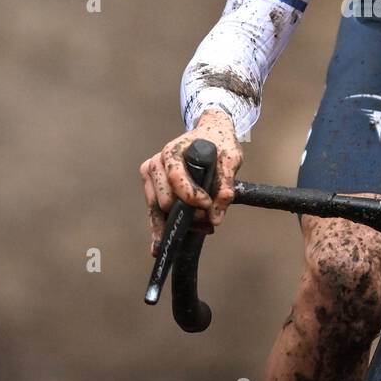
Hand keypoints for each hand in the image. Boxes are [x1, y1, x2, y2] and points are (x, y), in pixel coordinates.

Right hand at [139, 107, 242, 255]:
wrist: (209, 134)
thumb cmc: (219, 143)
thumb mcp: (230, 158)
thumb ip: (225, 184)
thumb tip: (216, 217)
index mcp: (173, 152)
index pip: (176, 178)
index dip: (192, 196)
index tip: (207, 205)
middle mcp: (156, 164)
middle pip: (165, 200)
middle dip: (186, 214)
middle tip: (207, 220)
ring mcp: (150, 177)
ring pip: (156, 211)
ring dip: (176, 224)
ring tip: (200, 229)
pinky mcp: (151, 188)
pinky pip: (153, 213)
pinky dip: (160, 229)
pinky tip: (160, 246)